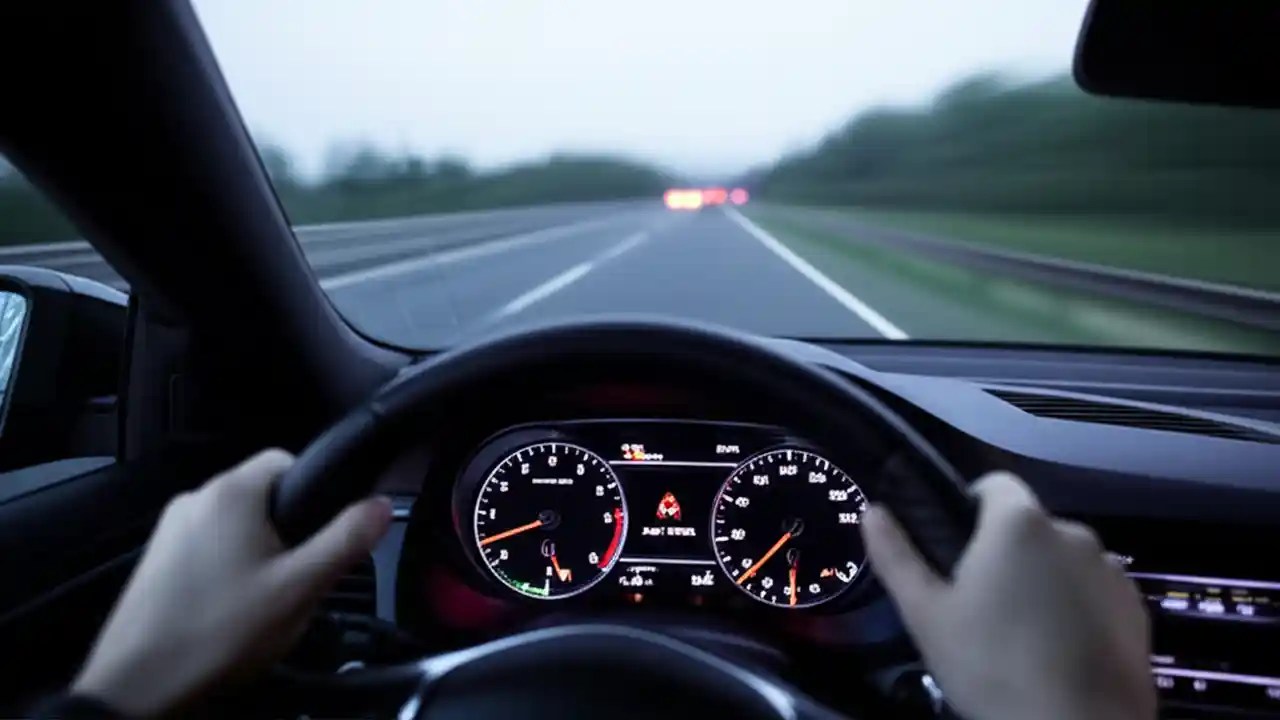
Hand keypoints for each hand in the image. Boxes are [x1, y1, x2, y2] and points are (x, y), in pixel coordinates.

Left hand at [72, 449, 391, 717]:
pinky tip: (232, 612)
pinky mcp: (156, 562)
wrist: (138, 687)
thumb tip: (381, 505)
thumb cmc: (219, 632)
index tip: (323, 536)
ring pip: (237, 527)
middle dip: (288, 533)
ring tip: (265, 602)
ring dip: (259, 555)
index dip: (316, 494)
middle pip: (263, 497)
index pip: (288, 460)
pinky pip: (209, 550)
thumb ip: (346, 541)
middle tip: (298, 579)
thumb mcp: (299, 588)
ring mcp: (169, 531)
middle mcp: (195, 499)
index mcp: (231, 493)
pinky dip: (228, 572)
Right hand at [862, 472, 1154, 719]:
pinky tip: (1059, 649)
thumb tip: (873, 511)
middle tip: (978, 602)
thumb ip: (897, 556)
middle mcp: (1072, 532)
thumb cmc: (992, 667)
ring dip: (1043, 579)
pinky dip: (1076, 606)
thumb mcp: (926, 615)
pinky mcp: (1136, 608)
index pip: (994, 484)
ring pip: (1063, 560)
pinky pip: (1094, 591)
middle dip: (1005, 551)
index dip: (970, 506)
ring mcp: (1111, 570)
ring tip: (1021, 632)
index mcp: (1018, 523)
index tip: (954, 550)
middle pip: (1029, 525)